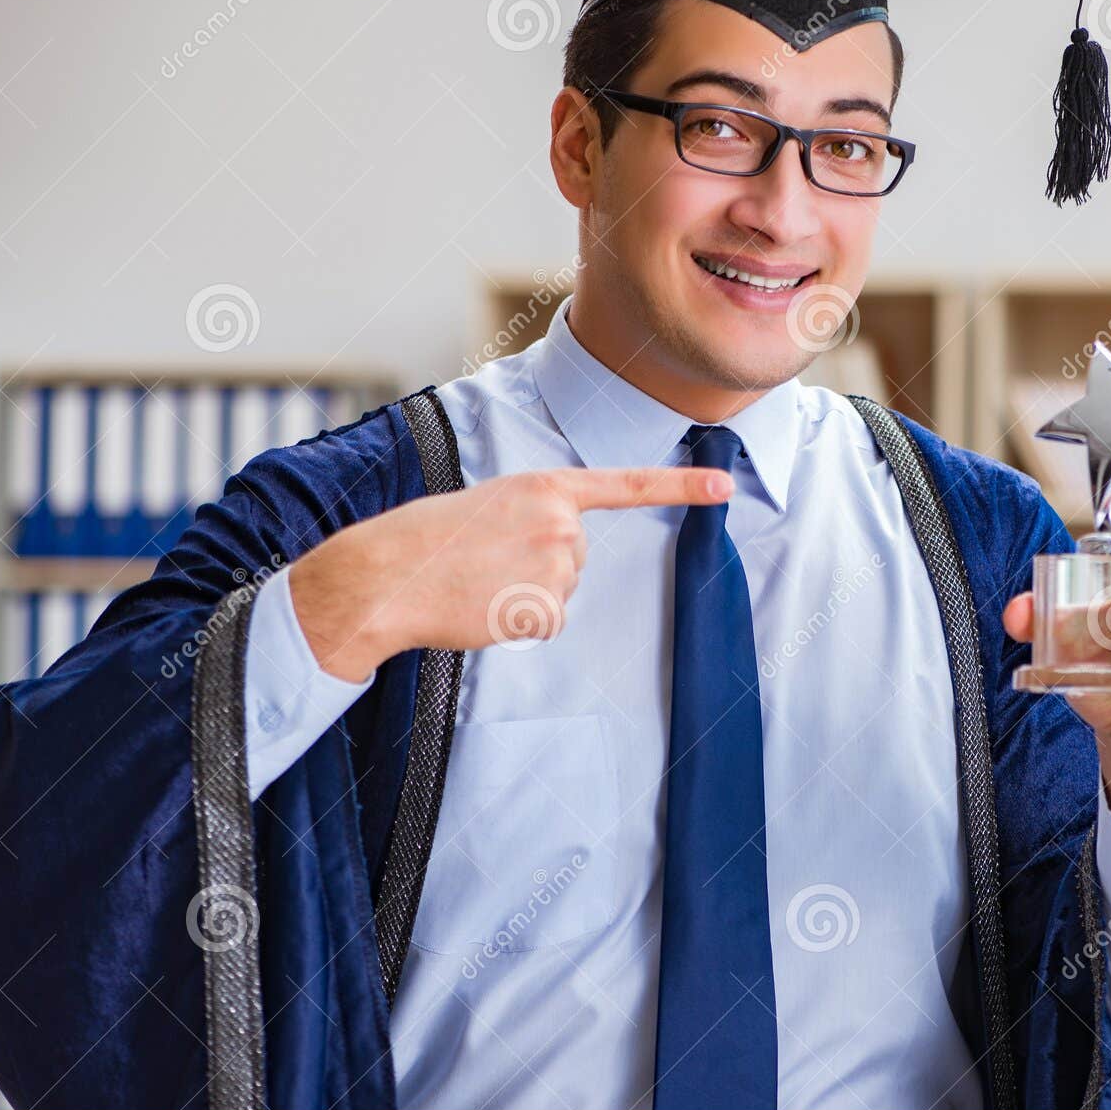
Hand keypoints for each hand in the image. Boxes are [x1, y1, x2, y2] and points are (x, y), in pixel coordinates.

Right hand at [289, 464, 732, 680]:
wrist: (385, 574)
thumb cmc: (426, 539)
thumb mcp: (489, 503)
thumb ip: (534, 516)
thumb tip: (564, 556)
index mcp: (545, 486)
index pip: (626, 485)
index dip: (681, 485)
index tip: (725, 486)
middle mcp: (561, 521)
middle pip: (576, 557)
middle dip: (538, 565)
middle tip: (484, 561)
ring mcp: (556, 565)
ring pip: (560, 592)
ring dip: (523, 595)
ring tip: (476, 581)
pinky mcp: (544, 608)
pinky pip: (545, 623)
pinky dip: (515, 624)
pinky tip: (480, 607)